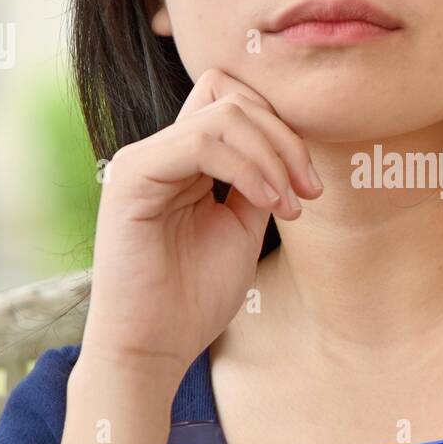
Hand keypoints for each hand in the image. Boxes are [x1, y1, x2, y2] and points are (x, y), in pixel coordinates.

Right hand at [80, 67, 321, 381]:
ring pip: (223, 115)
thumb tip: (287, 147)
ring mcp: (142, 160)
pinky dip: (247, 168)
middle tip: (309, 192)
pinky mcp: (131, 177)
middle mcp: (161, 151)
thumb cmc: (196, 296)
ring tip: (289, 205)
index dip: (281, 129)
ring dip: (272, 157)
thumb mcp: (244, 226)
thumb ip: (260, 181)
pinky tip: (267, 202)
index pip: (234, 101)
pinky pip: (201, 143)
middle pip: (234, 97)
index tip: (311, 187)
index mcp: (185, 161)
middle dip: (285, 139)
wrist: (156, 345)